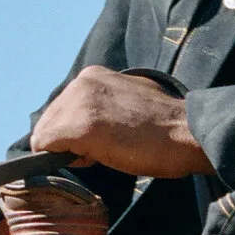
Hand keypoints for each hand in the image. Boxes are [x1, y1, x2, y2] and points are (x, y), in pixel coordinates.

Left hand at [30, 67, 210, 180]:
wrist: (188, 132)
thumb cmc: (165, 126)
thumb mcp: (127, 101)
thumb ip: (101, 105)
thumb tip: (81, 126)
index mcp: (92, 76)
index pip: (61, 109)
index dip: (74, 132)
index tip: (101, 139)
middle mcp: (81, 83)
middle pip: (48, 122)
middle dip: (67, 141)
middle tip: (104, 148)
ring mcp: (79, 103)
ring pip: (45, 135)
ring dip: (69, 150)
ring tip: (105, 151)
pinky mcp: (79, 127)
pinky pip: (46, 148)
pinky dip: (66, 159)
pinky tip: (97, 158)